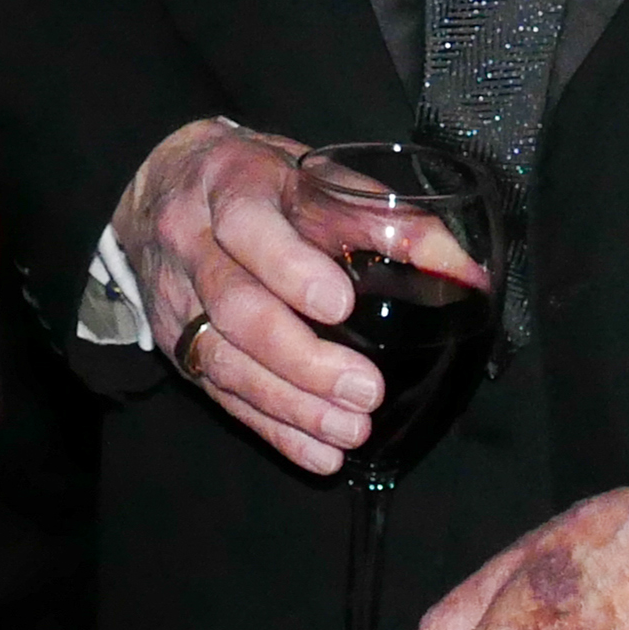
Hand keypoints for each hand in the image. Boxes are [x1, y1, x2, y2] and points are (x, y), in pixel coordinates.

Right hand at [113, 116, 381, 474]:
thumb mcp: (317, 177)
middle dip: (302, 358)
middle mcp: (191, 246)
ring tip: (350, 430)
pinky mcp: (178, 347)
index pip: (249, 230)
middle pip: (237, 309)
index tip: (341, 305)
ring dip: (291, 405)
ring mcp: (178, 302)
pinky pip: (222, 394)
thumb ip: (388, 220)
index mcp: (229, 188)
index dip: (291, 270)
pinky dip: (272, 428)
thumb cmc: (256, 181)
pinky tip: (317, 452)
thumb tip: (467, 275)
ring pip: (225, 361)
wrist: (162, 188)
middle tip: (366, 389)